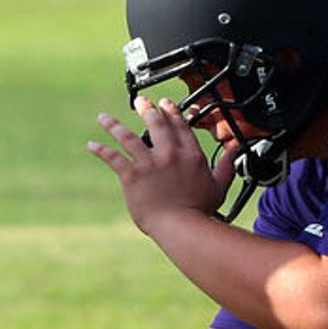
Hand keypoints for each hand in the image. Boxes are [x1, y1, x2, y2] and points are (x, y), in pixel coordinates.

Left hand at [91, 99, 235, 229]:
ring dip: (114, 125)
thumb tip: (235, 148)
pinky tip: (92, 146)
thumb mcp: (219, 186)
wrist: (181, 227)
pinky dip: (101, 150)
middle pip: (155, 123)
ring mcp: (149, 163)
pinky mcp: (132, 175)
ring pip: (128, 137)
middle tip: (139, 101)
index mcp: (190, 155)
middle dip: (146, 109)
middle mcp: (169, 154)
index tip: (165, 103)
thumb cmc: (200, 211)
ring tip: (104, 118)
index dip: (171, 112)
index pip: (179, 126)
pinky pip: (113, 158)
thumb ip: (227, 165)